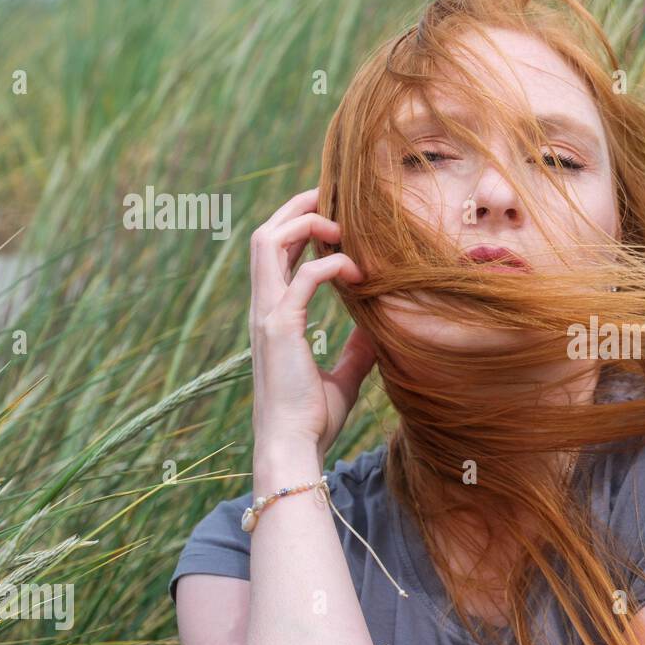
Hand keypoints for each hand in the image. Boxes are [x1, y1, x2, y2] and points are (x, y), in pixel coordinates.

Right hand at [248, 188, 376, 461]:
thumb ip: (357, 349)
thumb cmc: (312, 420)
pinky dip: (331, 263)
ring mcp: (268, 315)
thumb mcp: (343, 377)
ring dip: (306, 222)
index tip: (333, 213)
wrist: (293, 449)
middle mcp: (264, 308)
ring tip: (342, 225)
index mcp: (274, 316)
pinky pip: (304, 276)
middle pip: (265, 235)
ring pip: (269, 242)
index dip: (297, 225)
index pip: (275, 254)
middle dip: (296, 207)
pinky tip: (358, 272)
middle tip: (333, 195)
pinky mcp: (281, 327)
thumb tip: (380, 330)